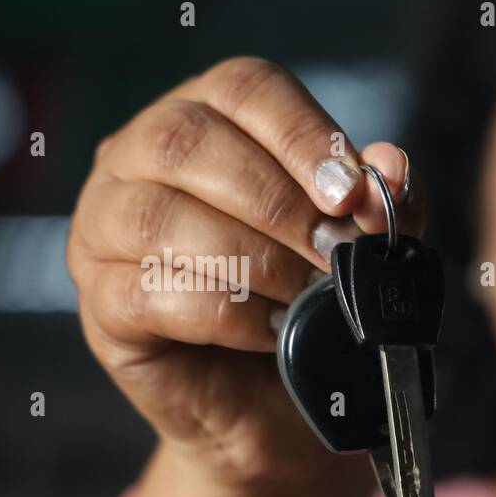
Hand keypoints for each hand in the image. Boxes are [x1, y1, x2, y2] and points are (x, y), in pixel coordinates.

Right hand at [68, 56, 423, 486]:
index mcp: (209, 118)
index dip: (302, 135)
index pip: (244, 88)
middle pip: (188, 141)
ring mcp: (105, 228)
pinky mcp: (103, 303)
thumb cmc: (317, 306)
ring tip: (309, 298)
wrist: (285, 408)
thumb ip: (382, 203)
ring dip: (254, 260)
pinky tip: (273, 331)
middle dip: (279, 203)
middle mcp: (139, 158)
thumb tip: (393, 168)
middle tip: (335, 255)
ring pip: (160, 217)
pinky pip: (151, 292)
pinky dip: (227, 312)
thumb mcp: (365, 248)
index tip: (350, 194)